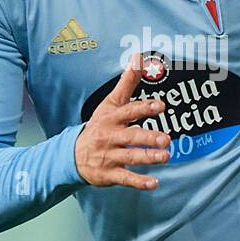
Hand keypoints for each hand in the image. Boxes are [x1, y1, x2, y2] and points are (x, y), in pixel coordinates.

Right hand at [74, 53, 170, 189]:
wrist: (73, 154)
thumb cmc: (99, 125)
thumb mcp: (111, 103)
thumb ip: (127, 81)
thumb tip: (139, 56)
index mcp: (112, 118)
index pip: (129, 111)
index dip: (144, 108)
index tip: (161, 105)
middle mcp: (110, 136)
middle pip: (131, 136)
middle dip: (148, 138)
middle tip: (166, 139)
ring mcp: (109, 156)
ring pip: (131, 157)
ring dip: (148, 158)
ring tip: (165, 156)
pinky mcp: (109, 173)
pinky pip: (125, 178)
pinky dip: (139, 182)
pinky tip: (154, 183)